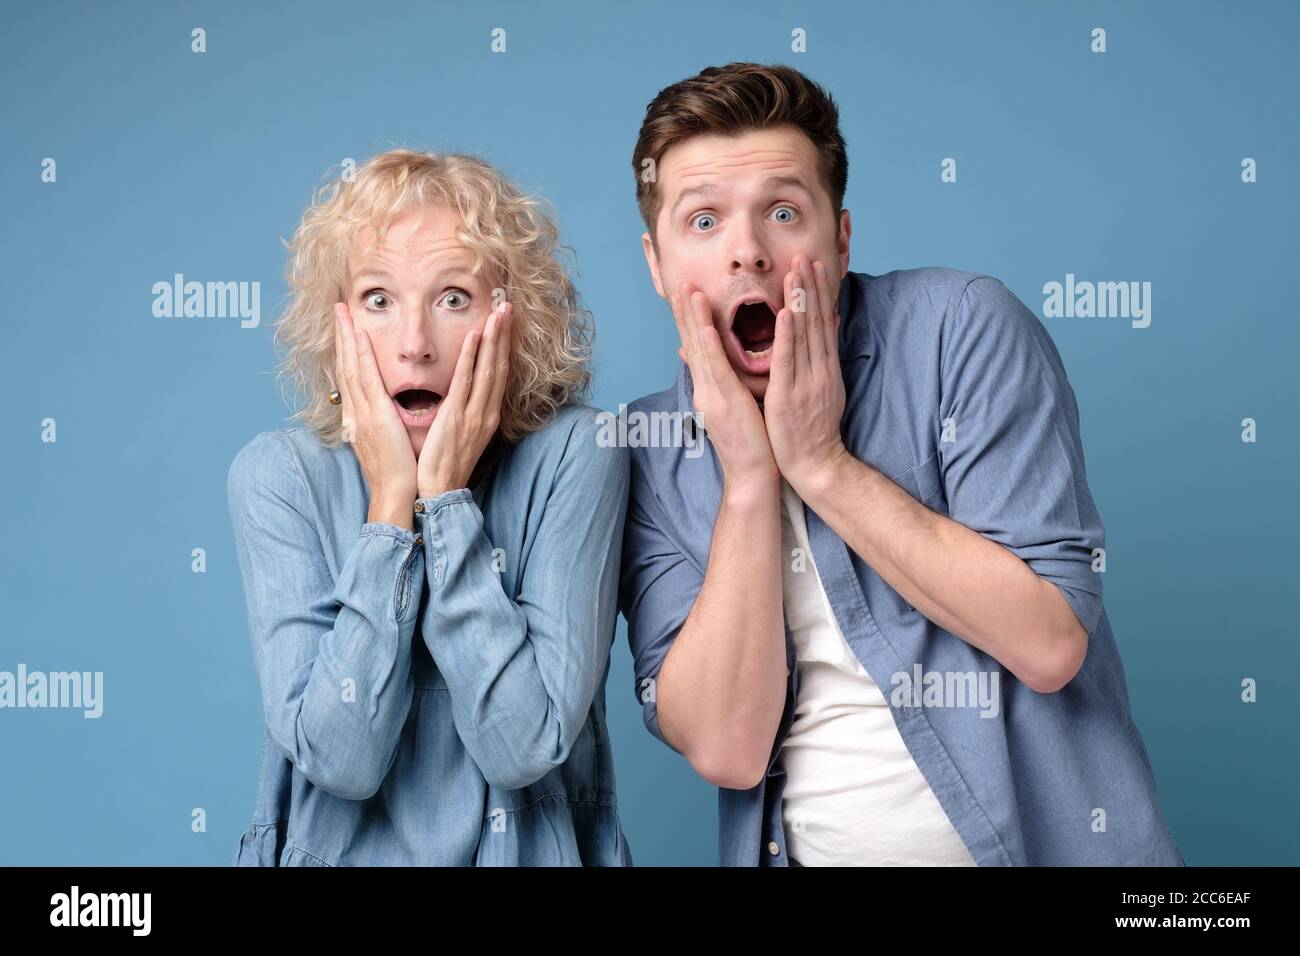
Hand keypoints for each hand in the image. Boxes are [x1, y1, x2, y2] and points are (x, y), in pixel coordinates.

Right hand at [334, 302, 417, 513]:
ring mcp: (363, 413)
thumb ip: (381, 423)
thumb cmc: (397, 473)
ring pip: (351, 367)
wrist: (396, 494)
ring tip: (343, 311)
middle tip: (338, 308)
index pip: (350, 376)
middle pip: (345, 365)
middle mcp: (356, 412)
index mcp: (359, 418)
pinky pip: (367, 380)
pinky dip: (361, 356)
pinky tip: (360, 336)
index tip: (345, 328)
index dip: (346, 351)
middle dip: (341, 335)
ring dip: (347, 337)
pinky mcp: (376, 417)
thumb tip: (383, 412)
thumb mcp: (385, 442)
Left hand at [417, 301, 511, 498]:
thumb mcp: (461, 436)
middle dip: (504, 335)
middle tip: (508, 305)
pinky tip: (475, 336)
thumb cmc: (444, 466)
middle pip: (499, 366)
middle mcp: (486, 412)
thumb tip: (461, 395)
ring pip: (488, 369)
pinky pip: (466, 382)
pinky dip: (472, 357)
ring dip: (494, 338)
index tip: (504, 323)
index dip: (502, 347)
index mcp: (486, 416)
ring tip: (499, 312)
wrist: (438, 493)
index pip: (497, 374)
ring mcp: (474, 414)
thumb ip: (464, 413)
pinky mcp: (457, 417)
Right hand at [671, 281, 776, 491]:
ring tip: (688, 291)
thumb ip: (725, 383)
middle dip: (685, 311)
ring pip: (700, 349)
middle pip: (691, 342)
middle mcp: (705, 387)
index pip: (696, 345)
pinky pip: (716, 369)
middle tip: (678, 281)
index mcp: (709, 387)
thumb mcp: (734, 406)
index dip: (689, 318)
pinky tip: (705, 326)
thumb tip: (721, 367)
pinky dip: (709, 346)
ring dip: (694, 318)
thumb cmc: (750, 441)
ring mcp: (712, 394)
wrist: (751, 474)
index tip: (685, 292)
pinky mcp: (726, 402)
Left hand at [764, 255, 848, 497]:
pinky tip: (784, 312)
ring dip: (799, 300)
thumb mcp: (826, 390)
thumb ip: (825, 359)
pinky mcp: (789, 394)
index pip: (824, 322)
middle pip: (816, 320)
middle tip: (806, 254)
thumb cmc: (814, 431)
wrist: (817, 464)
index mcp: (826, 367)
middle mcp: (819, 369)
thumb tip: (828, 329)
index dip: (820, 292)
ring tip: (796, 270)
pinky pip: (788, 360)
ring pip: (803, 333)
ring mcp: (806, 380)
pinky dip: (787, 335)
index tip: (817, 265)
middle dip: (811, 286)